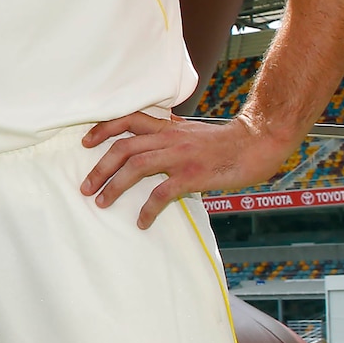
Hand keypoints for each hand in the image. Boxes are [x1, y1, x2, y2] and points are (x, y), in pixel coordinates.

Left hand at [80, 112, 299, 227]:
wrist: (258, 143)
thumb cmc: (226, 141)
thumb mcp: (192, 130)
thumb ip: (170, 133)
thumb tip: (151, 141)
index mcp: (168, 127)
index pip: (127, 120)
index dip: (102, 129)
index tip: (85, 142)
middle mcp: (169, 138)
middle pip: (123, 147)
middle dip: (100, 168)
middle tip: (85, 187)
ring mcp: (180, 156)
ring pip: (135, 167)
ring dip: (114, 186)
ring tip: (101, 203)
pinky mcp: (193, 175)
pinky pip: (162, 193)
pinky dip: (148, 209)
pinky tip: (142, 222)